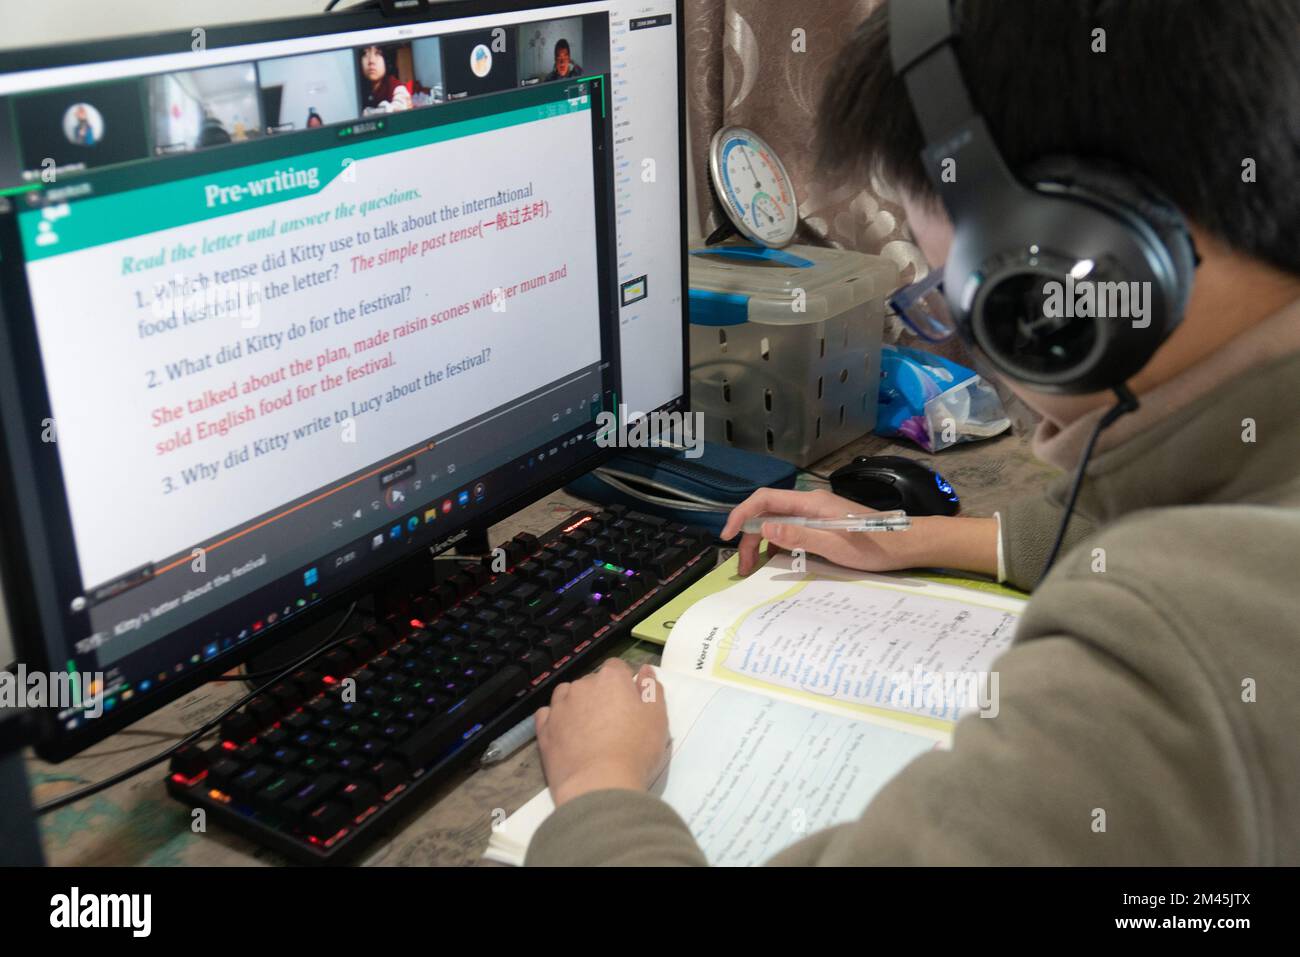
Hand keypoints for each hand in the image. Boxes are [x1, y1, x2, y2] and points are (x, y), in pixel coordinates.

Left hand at [535, 659, 669, 806]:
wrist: (599, 784)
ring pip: (567, 694)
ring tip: (588, 728)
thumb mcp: (657, 718)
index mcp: (611, 679)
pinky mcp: (544, 729)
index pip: (617, 667)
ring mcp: (559, 707)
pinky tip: (565, 733)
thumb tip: (645, 670)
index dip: (624, 683)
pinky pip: (547, 714)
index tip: (630, 703)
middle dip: (601, 695)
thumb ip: (651, 690)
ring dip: (576, 703)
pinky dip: (555, 719)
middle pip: (592, 682)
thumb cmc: (635, 749)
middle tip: (614, 723)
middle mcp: (582, 686)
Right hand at [721, 487, 998, 577]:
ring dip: (761, 542)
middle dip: (749, 536)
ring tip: (754, 567)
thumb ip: (799, 536)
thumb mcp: (835, 546)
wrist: (906, 545)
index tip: (727, 536)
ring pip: (777, 522)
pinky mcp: (822, 524)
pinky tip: (775, 561)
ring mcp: (815, 513)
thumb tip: (765, 528)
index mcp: (811, 503)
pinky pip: (790, 529)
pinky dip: (777, 544)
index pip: (764, 499)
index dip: (741, 514)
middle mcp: (809, 503)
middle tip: (743, 567)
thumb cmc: (874, 546)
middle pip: (767, 512)